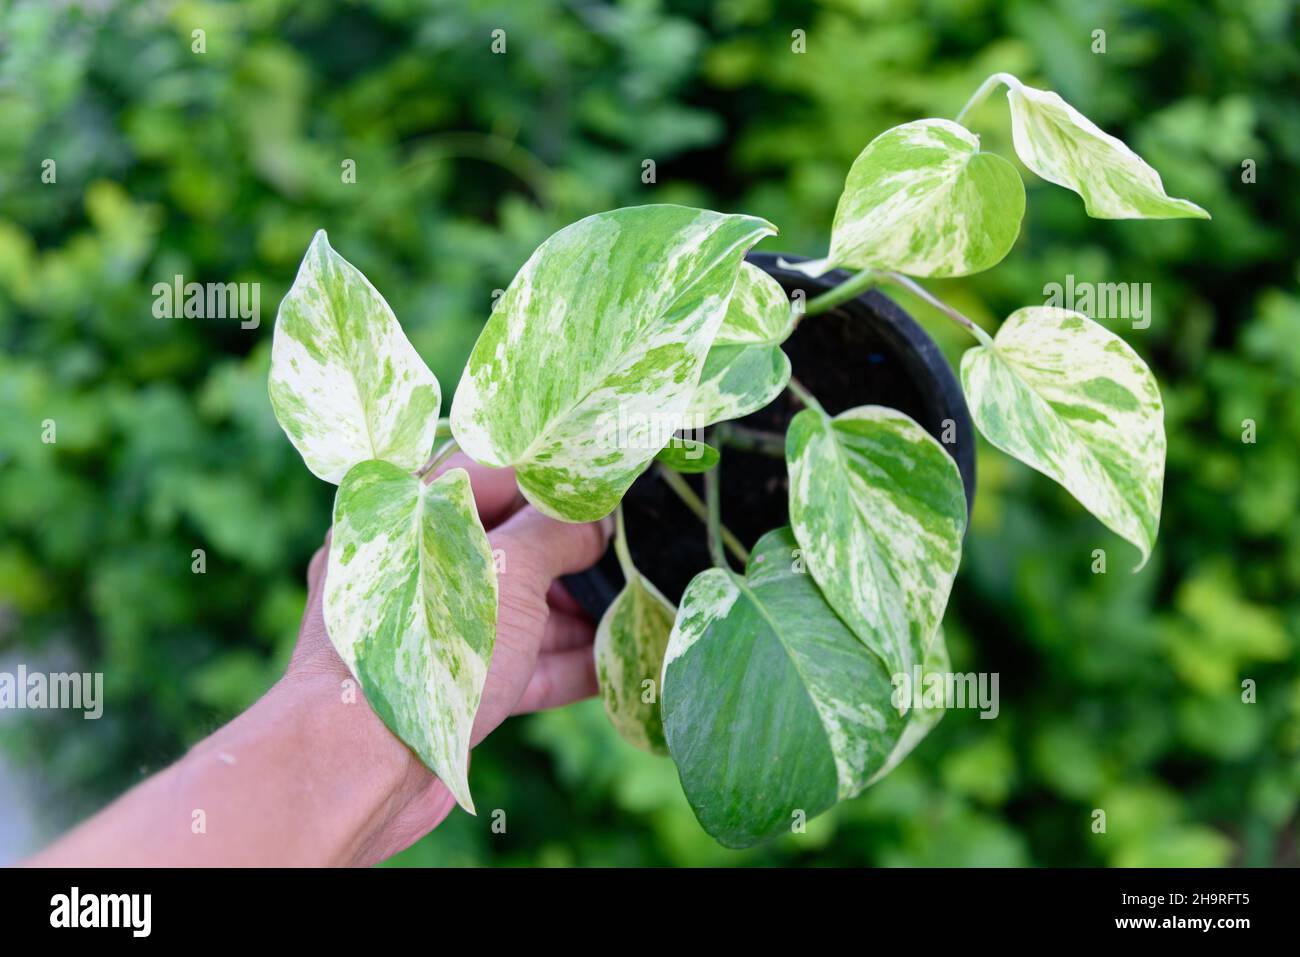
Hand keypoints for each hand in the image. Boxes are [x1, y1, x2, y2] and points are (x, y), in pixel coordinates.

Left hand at [283, 453, 612, 861]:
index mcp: (407, 509)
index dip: (558, 478)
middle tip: (637, 553)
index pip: (494, 471)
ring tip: (641, 612)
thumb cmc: (428, 643)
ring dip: (577, 613)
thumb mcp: (507, 570)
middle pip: (509, 543)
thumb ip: (556, 533)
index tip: (614, 488)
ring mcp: (428, 627)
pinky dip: (562, 663)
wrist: (360, 766)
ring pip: (515, 607)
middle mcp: (411, 561)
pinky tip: (616, 668)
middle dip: (577, 554)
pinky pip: (512, 662)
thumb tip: (597, 519)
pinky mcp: (444, 685)